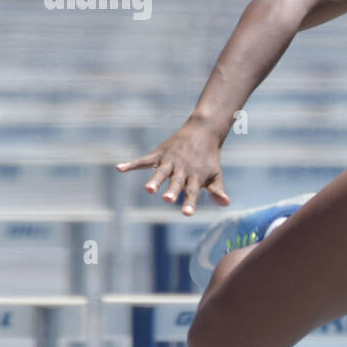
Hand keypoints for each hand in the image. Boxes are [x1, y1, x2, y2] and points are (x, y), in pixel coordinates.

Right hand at [116, 120, 230, 215]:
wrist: (203, 132)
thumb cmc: (209, 159)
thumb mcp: (216, 175)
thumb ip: (218, 190)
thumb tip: (226, 204)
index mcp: (196, 176)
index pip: (193, 191)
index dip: (190, 202)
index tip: (187, 214)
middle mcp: (182, 169)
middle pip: (177, 182)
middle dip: (172, 190)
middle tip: (168, 199)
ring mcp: (170, 160)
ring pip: (161, 171)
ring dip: (155, 179)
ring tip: (148, 189)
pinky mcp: (160, 153)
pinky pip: (144, 160)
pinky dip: (132, 164)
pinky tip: (120, 168)